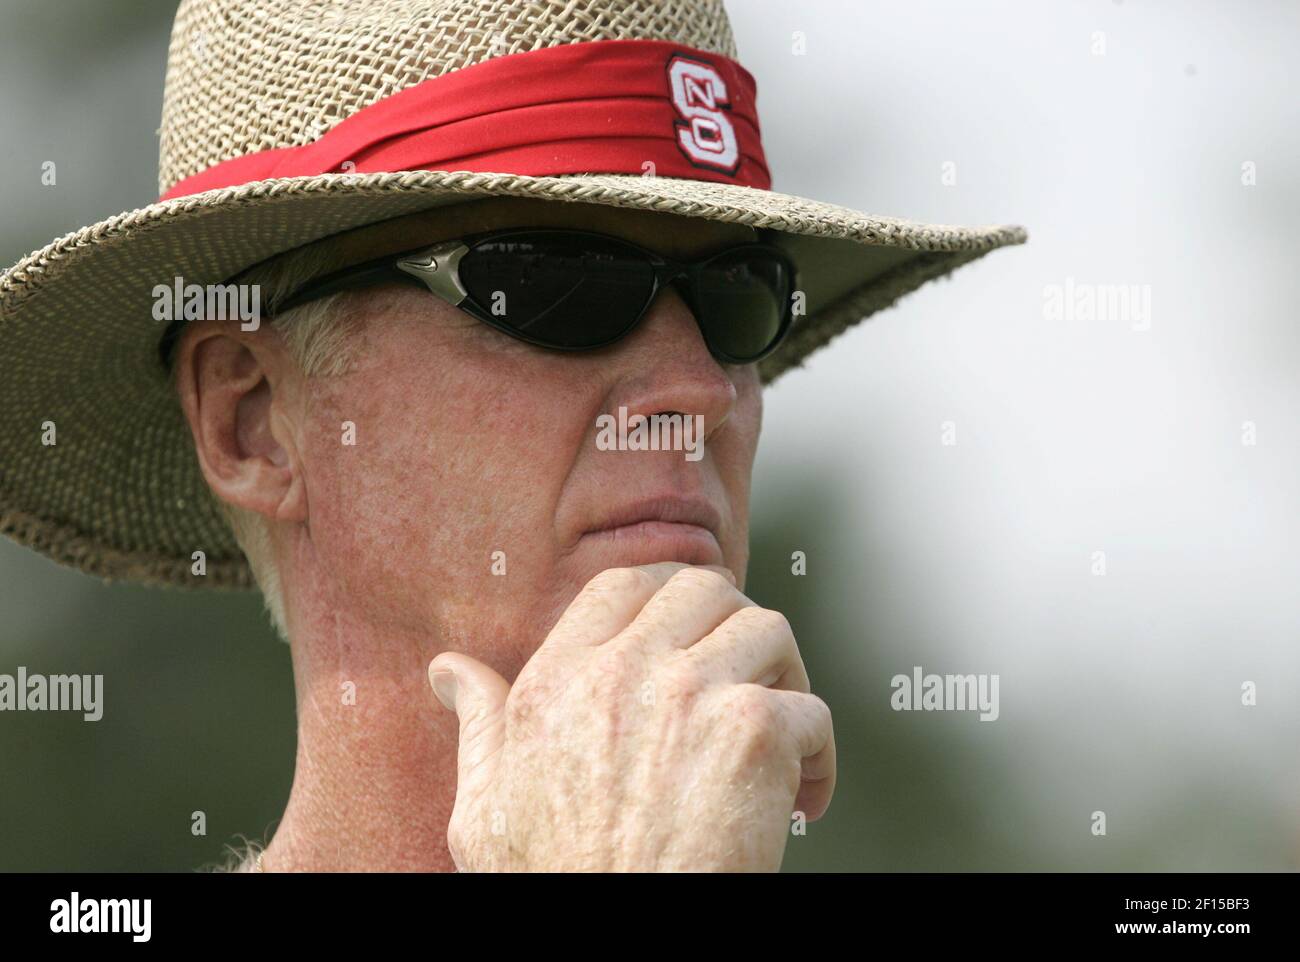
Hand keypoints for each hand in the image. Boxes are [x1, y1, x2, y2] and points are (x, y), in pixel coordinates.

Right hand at [427, 562, 835, 870]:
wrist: (614, 946)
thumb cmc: (555, 884)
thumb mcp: (485, 805)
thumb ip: (479, 723)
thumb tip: (450, 672)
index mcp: (559, 680)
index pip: (624, 585)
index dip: (667, 593)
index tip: (689, 623)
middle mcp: (626, 672)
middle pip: (705, 589)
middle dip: (731, 622)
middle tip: (741, 670)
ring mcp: (693, 695)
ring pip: (769, 630)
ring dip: (783, 676)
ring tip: (777, 724)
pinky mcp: (753, 735)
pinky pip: (813, 710)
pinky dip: (820, 754)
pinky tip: (801, 794)